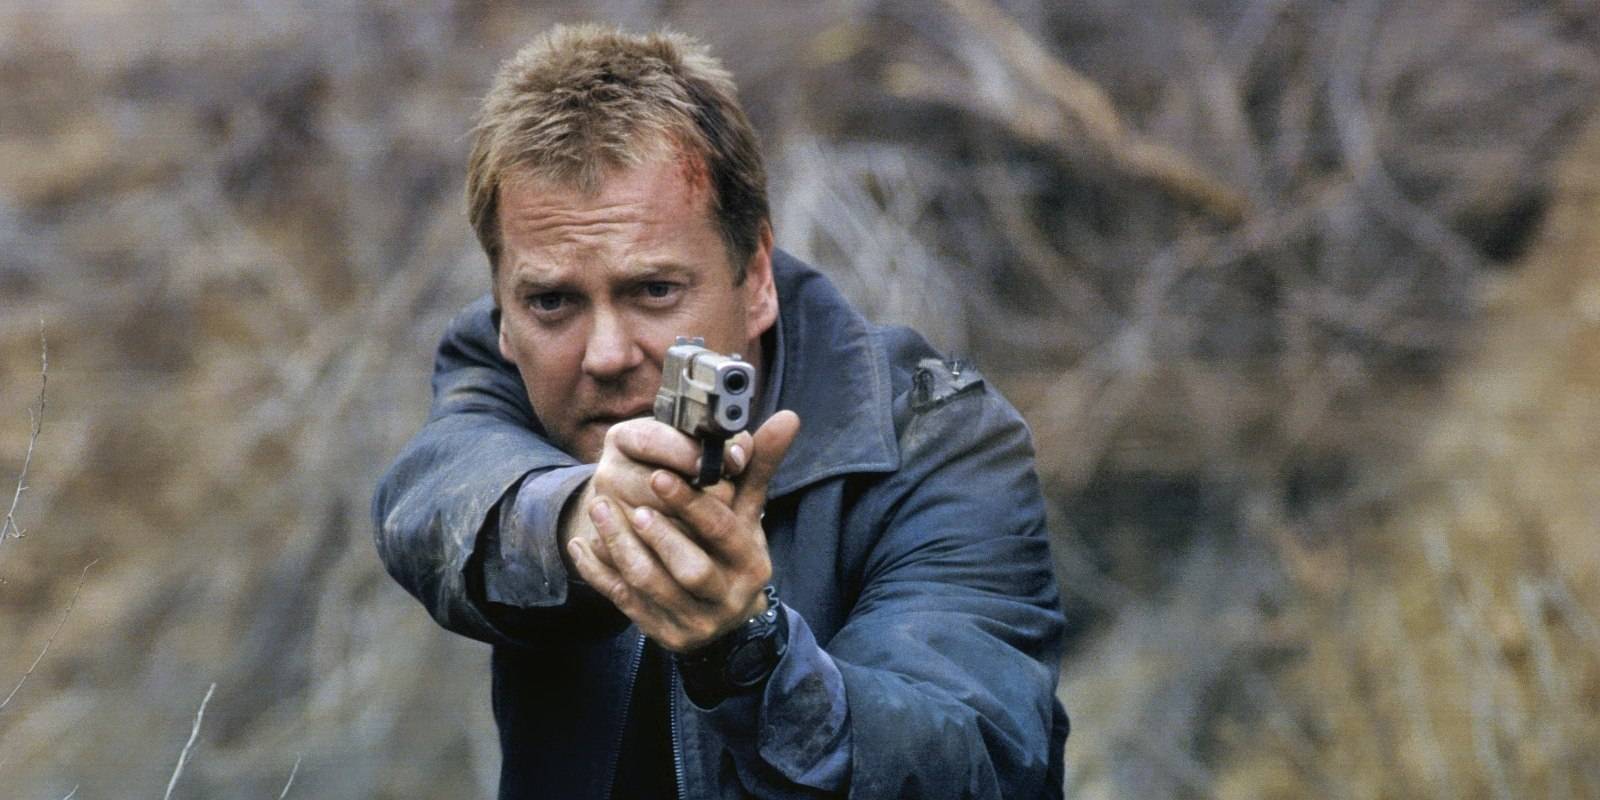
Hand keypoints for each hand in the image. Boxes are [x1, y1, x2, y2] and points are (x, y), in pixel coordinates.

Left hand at [567, 411, 800, 651]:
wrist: (725, 616)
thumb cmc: (734, 550)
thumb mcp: (747, 511)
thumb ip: (758, 466)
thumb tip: (788, 417)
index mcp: (752, 564)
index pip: (723, 532)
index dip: (692, 504)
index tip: (660, 475)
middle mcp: (728, 599)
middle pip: (691, 569)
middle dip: (659, 535)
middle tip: (631, 504)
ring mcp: (694, 622)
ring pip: (651, 587)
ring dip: (621, 548)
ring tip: (598, 511)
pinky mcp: (662, 633)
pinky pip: (623, 603)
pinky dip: (599, 573)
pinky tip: (581, 544)